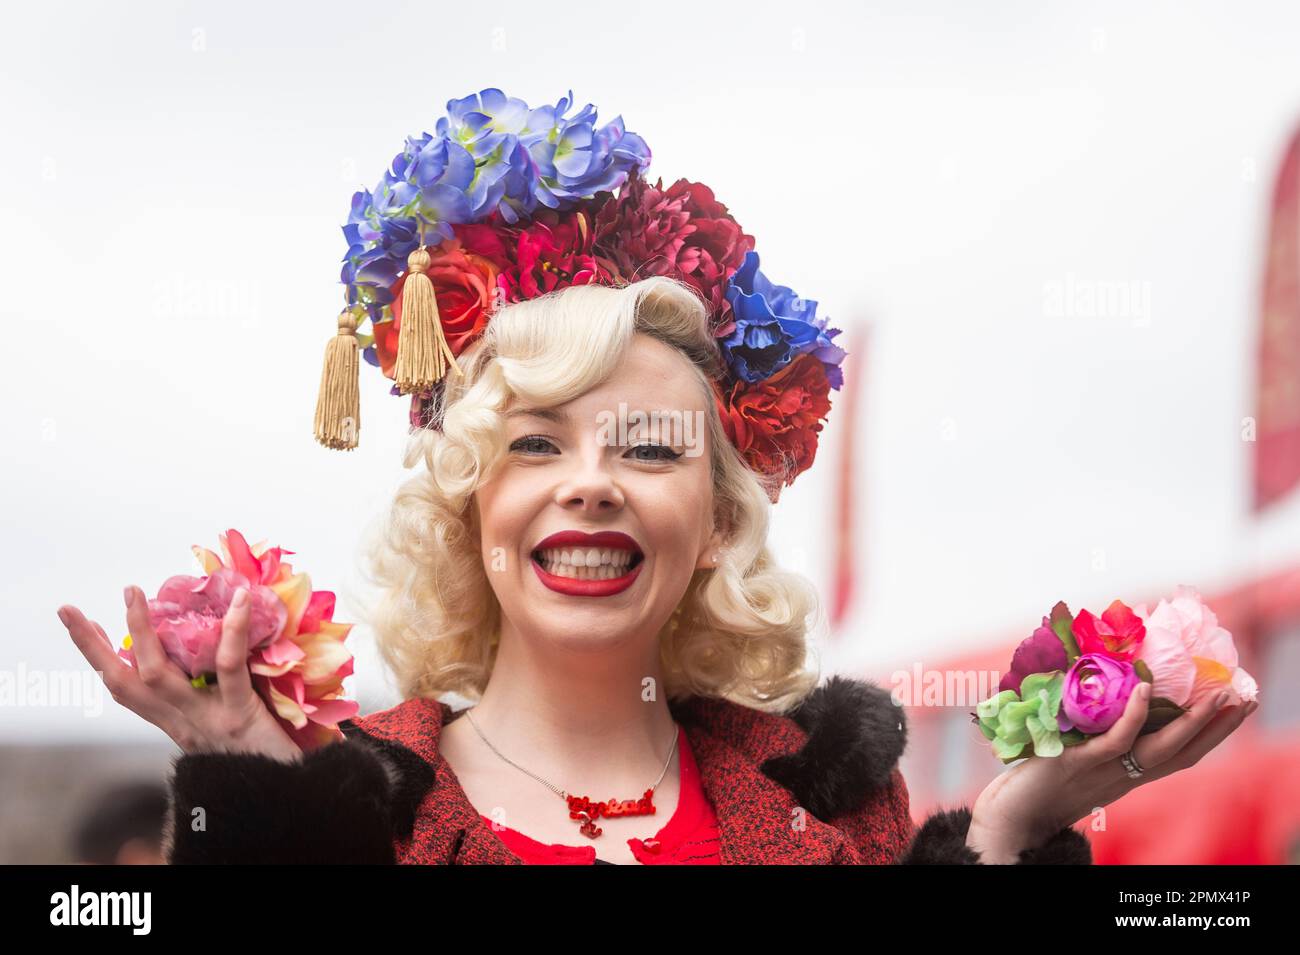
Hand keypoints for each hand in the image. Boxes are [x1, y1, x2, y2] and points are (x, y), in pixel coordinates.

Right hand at [58, 585, 302, 763]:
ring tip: (133, 595)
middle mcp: (184, 723)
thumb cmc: (264, 756)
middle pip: (127, 682)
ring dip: (142, 632)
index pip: (129, 690)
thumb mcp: (227, 725)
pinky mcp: (239, 715)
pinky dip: (233, 632)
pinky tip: (238, 601)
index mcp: (179, 724)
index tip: (84, 627)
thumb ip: (213, 695)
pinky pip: (229, 668)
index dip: (102, 660)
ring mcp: (207, 719)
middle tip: (73, 609)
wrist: (284, 792)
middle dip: (95, 646)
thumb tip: (209, 648)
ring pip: (159, 675)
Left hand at [966, 683, 1258, 861]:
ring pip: (1160, 749)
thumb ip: (1100, 733)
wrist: (1013, 814)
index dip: (1212, 733)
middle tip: (1247, 698)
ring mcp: (1105, 769)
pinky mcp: (1079, 762)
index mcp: (1130, 774)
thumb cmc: (1042, 780)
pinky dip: (1135, 716)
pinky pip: (1115, 741)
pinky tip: (1146, 690)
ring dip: (1192, 723)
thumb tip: (1114, 695)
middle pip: (1185, 752)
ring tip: (1216, 694)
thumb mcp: (1080, 755)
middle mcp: (1126, 774)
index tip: (1239, 707)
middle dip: (1219, 727)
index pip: (1182, 754)